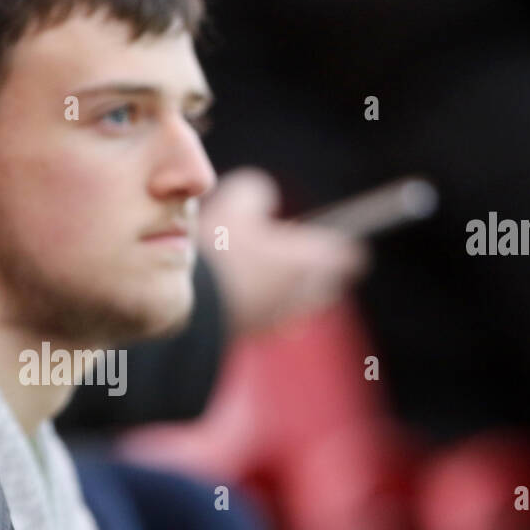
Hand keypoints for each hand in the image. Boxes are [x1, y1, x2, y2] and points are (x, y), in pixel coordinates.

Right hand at [200, 167, 366, 335]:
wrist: (180, 303)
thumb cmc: (216, 250)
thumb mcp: (234, 201)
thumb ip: (257, 192)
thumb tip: (262, 199)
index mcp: (307, 261)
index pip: (349, 257)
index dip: (338, 244)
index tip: (321, 235)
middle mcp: (299, 297)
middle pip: (327, 287)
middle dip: (314, 271)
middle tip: (287, 253)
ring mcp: (276, 322)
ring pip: (297, 307)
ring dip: (286, 291)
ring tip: (256, 273)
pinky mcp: (250, 337)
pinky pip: (269, 322)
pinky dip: (261, 308)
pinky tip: (235, 293)